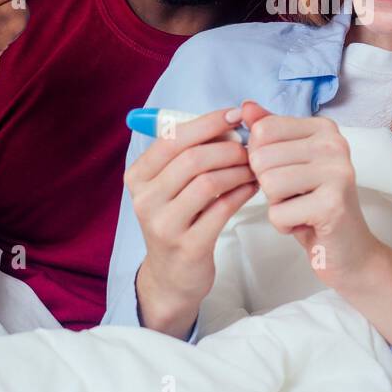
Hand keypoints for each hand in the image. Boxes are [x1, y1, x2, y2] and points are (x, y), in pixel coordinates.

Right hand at [125, 108, 257, 336]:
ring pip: (209, 182)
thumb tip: (228, 122)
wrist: (171, 276)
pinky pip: (222, 209)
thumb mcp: (170, 186)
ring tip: (254, 167)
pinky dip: (243, 192)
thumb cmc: (177, 220)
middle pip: (192, 158)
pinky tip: (253, 186)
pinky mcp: (188, 246)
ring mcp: (165, 225)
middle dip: (228, 147)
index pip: (172, 138)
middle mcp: (145, 200)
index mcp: (138, 177)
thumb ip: (188, 154)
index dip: (208, 122)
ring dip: (238, 169)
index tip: (236, 115)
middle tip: (250, 147)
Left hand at [241, 101, 381, 288]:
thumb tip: (245, 106)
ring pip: (268, 183)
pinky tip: (305, 223)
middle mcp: (335, 145)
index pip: (263, 130)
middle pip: (262, 158)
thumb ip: (270, 133)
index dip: (260, 158)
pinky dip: (284, 225)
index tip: (286, 173)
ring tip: (300, 207)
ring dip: (275, 204)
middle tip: (295, 195)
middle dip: (267, 184)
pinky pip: (278, 213)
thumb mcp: (289, 163)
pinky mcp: (332, 204)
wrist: (349, 248)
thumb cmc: (314, 203)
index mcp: (324, 129)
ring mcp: (337, 173)